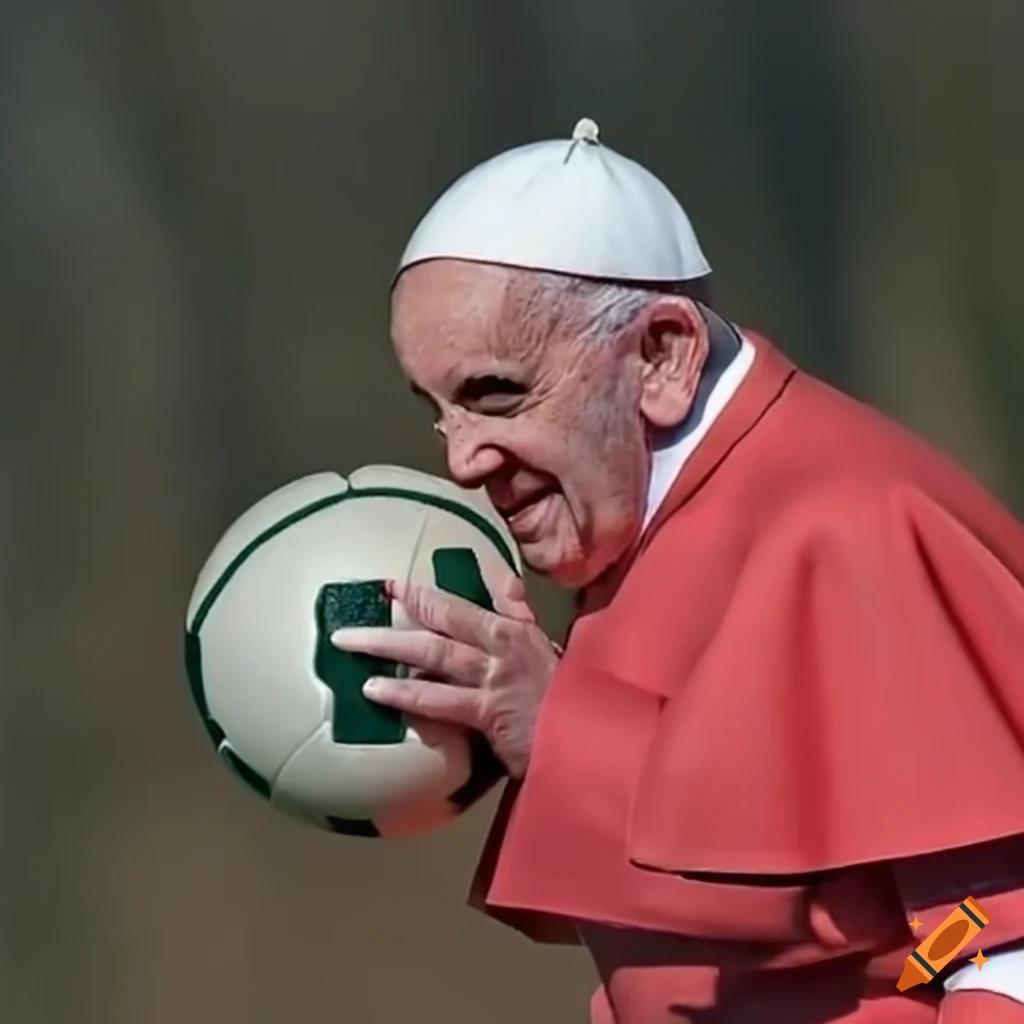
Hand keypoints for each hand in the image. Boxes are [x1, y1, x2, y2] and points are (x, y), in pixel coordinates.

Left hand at [330, 573, 558, 777]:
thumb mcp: (543, 641)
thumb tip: (501, 577)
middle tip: (349, 629)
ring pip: (434, 665)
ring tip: (359, 671)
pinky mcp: (489, 714)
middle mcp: (496, 649)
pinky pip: (442, 704)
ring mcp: (491, 680)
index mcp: (507, 630)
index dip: (420, 596)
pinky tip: (386, 701)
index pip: (455, 607)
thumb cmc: (564, 686)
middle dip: (391, 627)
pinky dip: (414, 701)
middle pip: (436, 631)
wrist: (588, 725)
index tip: (389, 586)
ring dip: (393, 667)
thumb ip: (518, 610)